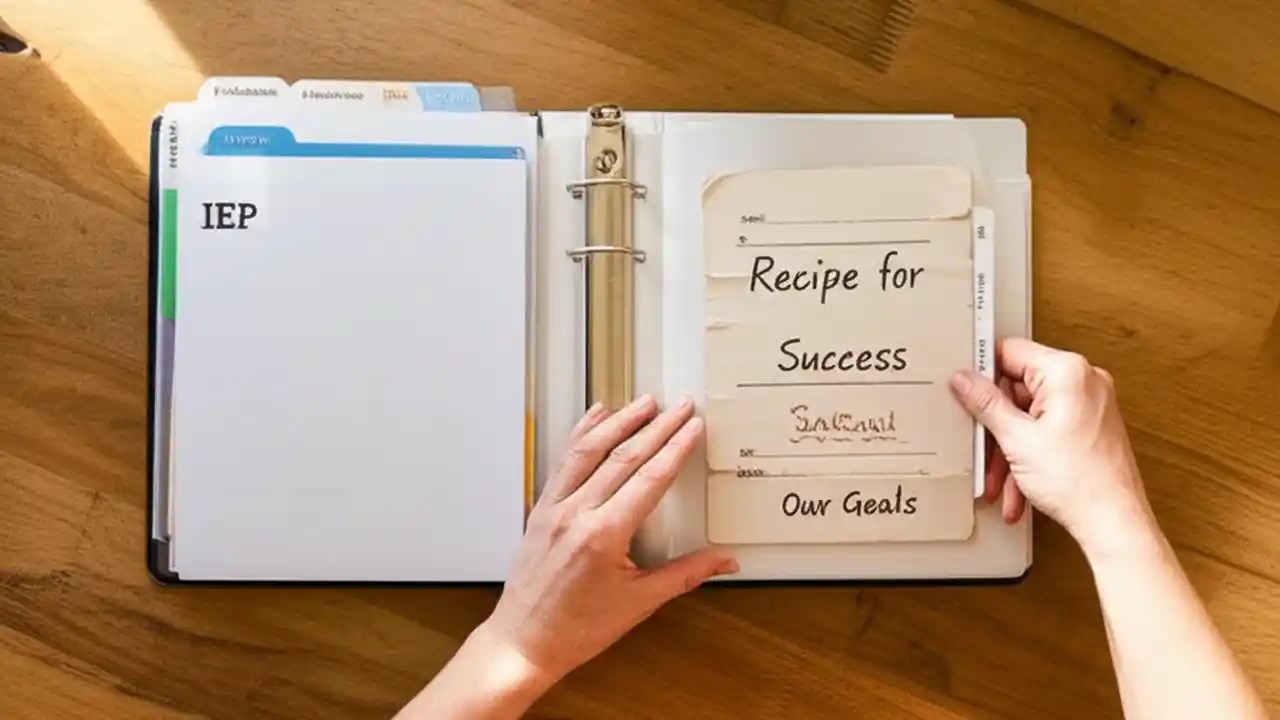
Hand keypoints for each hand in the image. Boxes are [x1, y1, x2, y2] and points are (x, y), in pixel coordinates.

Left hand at [481, 395, 737, 684]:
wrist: (525, 642)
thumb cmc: (578, 629)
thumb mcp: (640, 604)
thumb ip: (685, 574)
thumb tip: (725, 561)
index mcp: (604, 535)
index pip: (649, 479)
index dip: (675, 448)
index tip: (692, 426)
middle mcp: (577, 513)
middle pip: (623, 457)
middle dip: (656, 427)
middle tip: (680, 405)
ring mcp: (554, 507)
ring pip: (589, 450)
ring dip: (619, 421)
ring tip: (644, 402)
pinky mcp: (541, 509)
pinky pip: (564, 462)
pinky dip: (581, 435)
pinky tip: (595, 416)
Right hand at [948, 338, 1153, 554]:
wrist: (1114, 522)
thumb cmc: (1081, 483)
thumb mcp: (1016, 439)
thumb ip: (986, 403)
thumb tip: (965, 380)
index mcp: (1067, 372)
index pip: (1010, 353)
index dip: (983, 376)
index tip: (966, 393)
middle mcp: (1084, 381)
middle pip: (1018, 390)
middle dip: (997, 427)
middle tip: (984, 449)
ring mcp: (1090, 404)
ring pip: (1030, 416)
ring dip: (1010, 449)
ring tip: (1003, 481)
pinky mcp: (1090, 425)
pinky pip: (1047, 430)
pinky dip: (1030, 455)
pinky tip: (1019, 486)